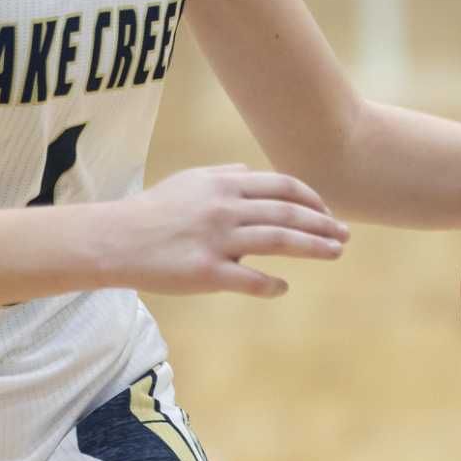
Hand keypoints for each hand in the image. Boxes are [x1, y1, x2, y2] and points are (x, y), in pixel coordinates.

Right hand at [118, 164, 347, 298]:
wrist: (115, 239)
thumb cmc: (153, 211)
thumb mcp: (189, 180)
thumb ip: (225, 175)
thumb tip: (254, 173)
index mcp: (223, 185)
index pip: (281, 187)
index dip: (311, 199)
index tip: (327, 212)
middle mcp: (225, 209)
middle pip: (288, 214)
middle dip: (323, 224)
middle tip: (345, 235)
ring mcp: (217, 241)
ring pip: (278, 241)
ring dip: (313, 247)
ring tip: (335, 253)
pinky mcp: (205, 273)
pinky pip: (249, 280)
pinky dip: (271, 284)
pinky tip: (283, 287)